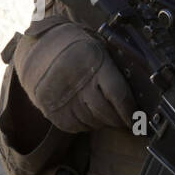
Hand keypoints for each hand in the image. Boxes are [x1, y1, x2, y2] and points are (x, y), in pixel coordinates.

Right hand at [12, 21, 137, 133]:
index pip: (118, 95)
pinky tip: (88, 116)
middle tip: (125, 121)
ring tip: (105, 116)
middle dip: (118, 120)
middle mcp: (78, 82)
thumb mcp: (96, 48)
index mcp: (94, 63)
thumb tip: (133, 98)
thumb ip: (112, 70)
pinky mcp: (52, 111)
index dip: (130, 111)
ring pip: (93, 122)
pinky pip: (76, 127)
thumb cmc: (74, 48)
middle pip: (106, 113)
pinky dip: (86, 125)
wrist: (37, 49)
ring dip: (103, 122)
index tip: (137, 119)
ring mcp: (64, 99)